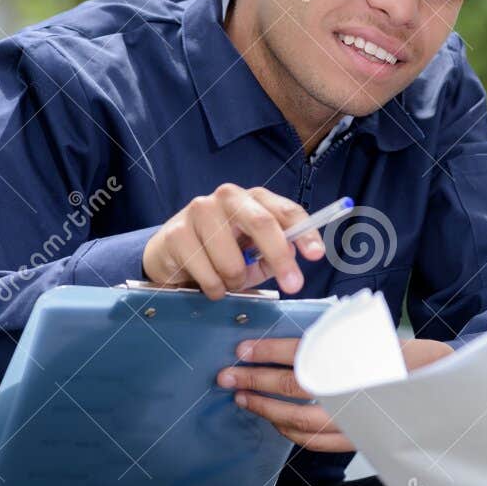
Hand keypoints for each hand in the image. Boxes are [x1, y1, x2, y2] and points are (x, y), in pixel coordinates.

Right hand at [142, 185, 322, 297]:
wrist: (169, 254)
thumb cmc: (219, 253)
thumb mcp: (252, 253)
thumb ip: (273, 254)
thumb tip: (290, 254)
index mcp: (254, 199)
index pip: (285, 211)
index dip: (305, 232)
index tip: (317, 255)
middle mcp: (228, 197)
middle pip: (262, 224)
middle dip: (280, 258)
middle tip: (293, 286)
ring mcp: (200, 210)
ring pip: (233, 261)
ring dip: (235, 282)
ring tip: (226, 280)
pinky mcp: (175, 233)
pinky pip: (208, 275)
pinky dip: (214, 289)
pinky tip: (206, 281)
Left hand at [218, 337, 453, 451]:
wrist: (447, 389)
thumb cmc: (412, 358)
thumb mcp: (375, 337)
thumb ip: (337, 338)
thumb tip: (292, 341)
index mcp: (362, 360)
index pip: (306, 354)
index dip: (270, 351)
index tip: (243, 348)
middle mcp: (360, 392)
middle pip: (296, 388)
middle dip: (257, 381)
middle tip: (227, 375)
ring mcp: (359, 420)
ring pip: (301, 421)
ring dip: (267, 409)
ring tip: (244, 397)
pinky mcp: (358, 440)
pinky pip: (315, 442)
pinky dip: (289, 432)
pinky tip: (274, 420)